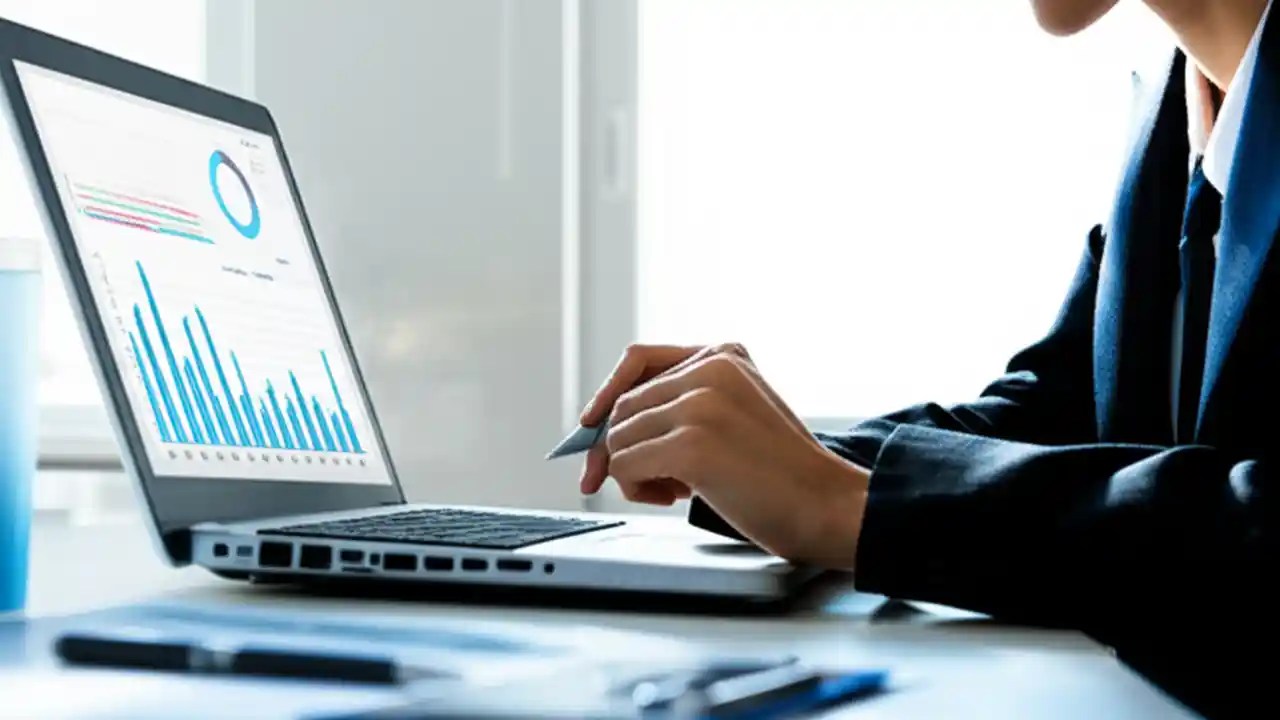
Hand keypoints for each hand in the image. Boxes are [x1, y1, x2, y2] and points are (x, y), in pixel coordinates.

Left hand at [579, 343, 869, 568]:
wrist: (828, 506)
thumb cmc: (782, 473)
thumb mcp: (737, 413)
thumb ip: (686, 404)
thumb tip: (607, 429)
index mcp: (723, 354)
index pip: (637, 363)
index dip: (607, 398)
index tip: (588, 427)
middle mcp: (710, 369)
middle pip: (623, 405)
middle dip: (618, 448)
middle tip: (646, 483)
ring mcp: (700, 404)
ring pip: (619, 437)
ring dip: (634, 473)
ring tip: (674, 490)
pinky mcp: (692, 444)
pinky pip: (626, 465)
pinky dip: (637, 488)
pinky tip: (673, 497)